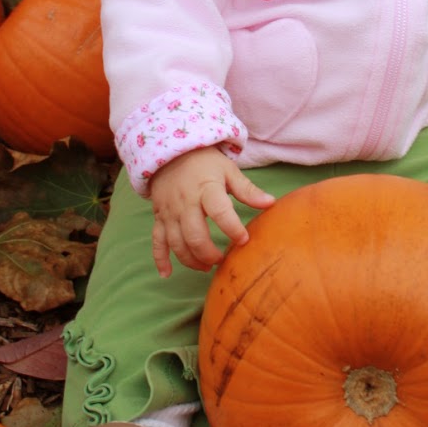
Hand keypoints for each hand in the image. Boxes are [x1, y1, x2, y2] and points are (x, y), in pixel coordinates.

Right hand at [149, 146, 274, 276]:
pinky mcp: (159, 218)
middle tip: (222, 260)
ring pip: (177, 243)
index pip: (220, 211)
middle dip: (209, 253)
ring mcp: (170, 212)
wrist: (172, 153)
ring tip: (206, 267)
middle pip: (194, 235)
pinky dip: (160, 259)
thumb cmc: (205, 163)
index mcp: (206, 189)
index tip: (244, 240)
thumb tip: (271, 203)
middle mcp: (186, 203)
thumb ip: (248, 190)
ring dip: (190, 260)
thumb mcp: (228, 171)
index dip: (233, 228)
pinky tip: (166, 273)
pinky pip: (157, 241)